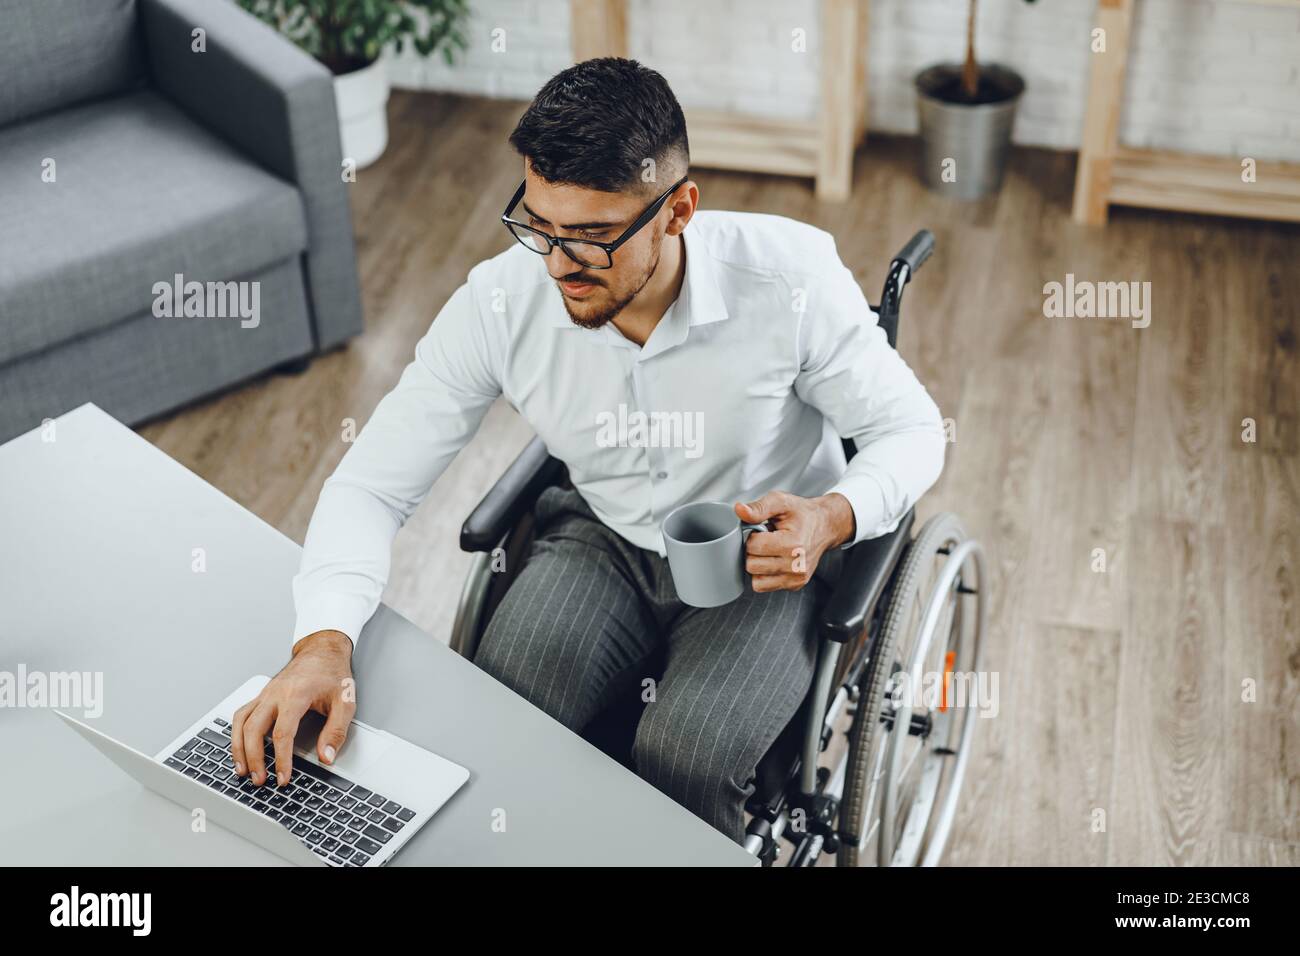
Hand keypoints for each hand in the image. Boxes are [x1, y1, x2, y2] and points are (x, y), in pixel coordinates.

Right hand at [230, 629, 355, 786]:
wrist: (322, 650)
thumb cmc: (333, 674)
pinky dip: (236, 733)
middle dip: (254, 757)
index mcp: (296, 694)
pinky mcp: (262, 695)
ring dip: (238, 748)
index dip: (281, 759)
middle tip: (259, 779)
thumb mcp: (345, 702)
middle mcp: (276, 694)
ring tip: (243, 770)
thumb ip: (336, 731)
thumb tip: (326, 757)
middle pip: (254, 728)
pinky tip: (239, 748)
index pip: (283, 732)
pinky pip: (241, 715)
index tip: (283, 777)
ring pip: (241, 721)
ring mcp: (265, 693)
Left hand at [735, 491, 854, 592]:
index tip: (762, 531)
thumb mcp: (781, 502)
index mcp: (793, 544)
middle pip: (752, 566)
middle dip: (753, 552)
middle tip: (765, 541)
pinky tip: (774, 561)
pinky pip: (765, 586)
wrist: (825, 526)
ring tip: (770, 551)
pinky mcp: (795, 585)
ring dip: (757, 566)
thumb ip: (759, 507)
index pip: (753, 547)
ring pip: (756, 581)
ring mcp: (796, 578)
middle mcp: (797, 565)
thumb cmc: (803, 514)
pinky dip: (764, 575)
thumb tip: (740, 510)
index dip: (752, 537)